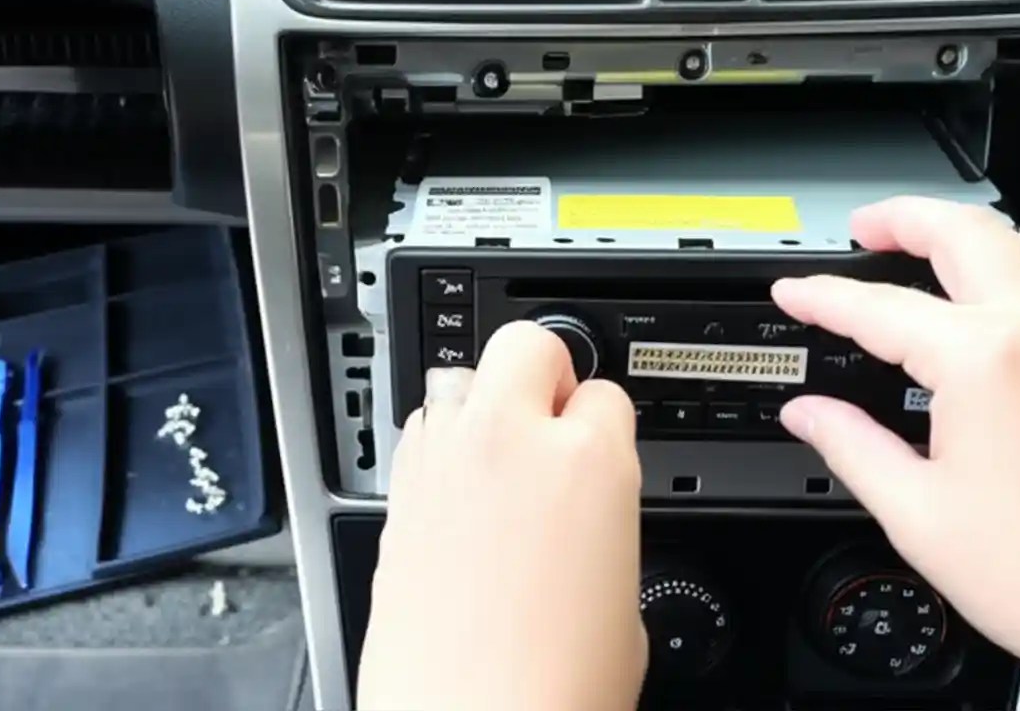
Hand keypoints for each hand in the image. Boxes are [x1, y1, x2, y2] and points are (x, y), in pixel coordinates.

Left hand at [357, 321, 646, 710]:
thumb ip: (605, 521)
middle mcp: (508, 443)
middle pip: (525, 343)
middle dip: (544, 372)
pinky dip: (441, 447)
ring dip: (483, 407)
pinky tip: (457, 493)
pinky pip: (420, 433)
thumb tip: (588, 510)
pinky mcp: (396, 496)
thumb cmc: (553, 689)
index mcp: (588, 463)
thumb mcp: (624, 596)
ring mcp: (443, 463)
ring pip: (459, 378)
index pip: (607, 392)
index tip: (600, 443)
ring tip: (498, 460)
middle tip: (551, 418)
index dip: (606, 422)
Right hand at [773, 196, 1019, 708]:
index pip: (878, 305)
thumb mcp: (919, 515)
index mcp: (986, 362)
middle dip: (903, 218)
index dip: (823, 297)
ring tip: (936, 256)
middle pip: (964, 231)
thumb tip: (810, 415)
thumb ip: (852, 447)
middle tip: (865, 231)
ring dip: (973, 239)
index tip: (795, 294)